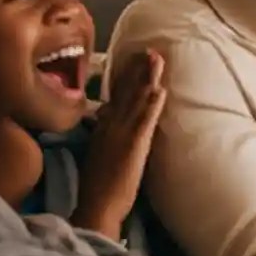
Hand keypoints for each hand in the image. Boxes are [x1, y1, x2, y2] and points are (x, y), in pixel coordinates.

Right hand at [74, 49, 166, 238]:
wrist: (96, 206)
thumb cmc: (99, 186)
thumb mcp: (98, 153)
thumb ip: (103, 135)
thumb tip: (105, 117)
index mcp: (103, 128)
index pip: (115, 97)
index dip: (124, 78)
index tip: (132, 58)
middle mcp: (110, 126)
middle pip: (125, 92)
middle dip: (137, 70)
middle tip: (149, 49)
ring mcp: (121, 134)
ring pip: (135, 100)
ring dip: (146, 78)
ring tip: (156, 57)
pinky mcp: (133, 145)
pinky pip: (144, 121)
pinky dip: (151, 104)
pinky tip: (158, 89)